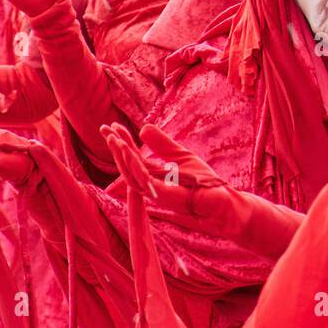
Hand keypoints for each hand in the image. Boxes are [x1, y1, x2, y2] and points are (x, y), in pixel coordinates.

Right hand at [104, 123, 275, 241]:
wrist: (222, 201)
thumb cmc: (203, 182)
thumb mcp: (181, 157)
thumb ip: (162, 145)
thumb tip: (143, 128)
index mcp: (153, 176)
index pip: (131, 158)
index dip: (120, 142)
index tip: (110, 126)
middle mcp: (151, 186)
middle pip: (127, 167)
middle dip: (116, 148)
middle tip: (105, 129)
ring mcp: (158, 194)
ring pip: (132, 176)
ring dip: (123, 158)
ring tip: (114, 140)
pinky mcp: (167, 199)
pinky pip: (147, 185)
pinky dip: (138, 170)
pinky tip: (131, 155)